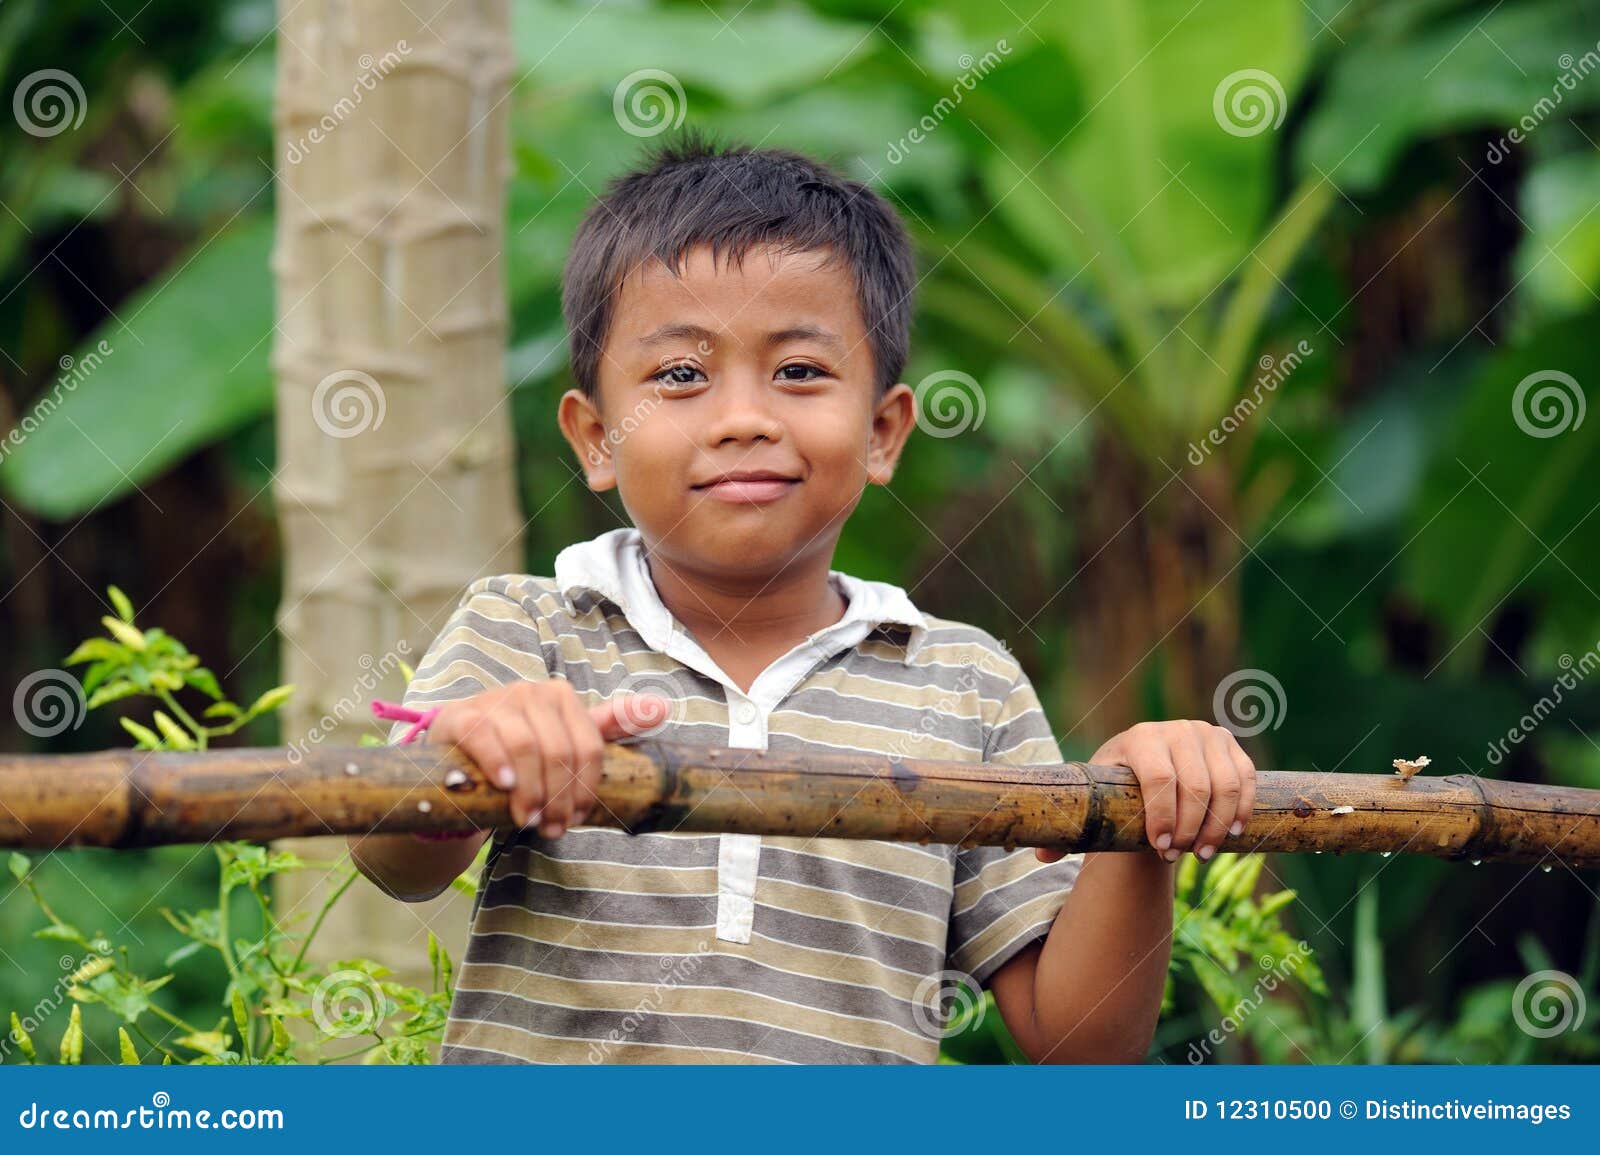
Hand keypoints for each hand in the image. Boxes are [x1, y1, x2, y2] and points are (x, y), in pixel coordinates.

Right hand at [426, 681, 667, 838]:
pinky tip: (506, 787)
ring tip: (528, 820)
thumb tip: (663, 708)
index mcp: (562, 697)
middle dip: (558, 797)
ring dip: (531, 791)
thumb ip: (610, 726)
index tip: (575, 819)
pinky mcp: (463, 716)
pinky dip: (500, 765)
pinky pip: (487, 738)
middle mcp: (531, 692)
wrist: (457, 754)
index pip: (589, 747)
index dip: (585, 789)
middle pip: (560, 751)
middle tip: (551, 829)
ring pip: (527, 747)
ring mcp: (496, 701)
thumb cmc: (520, 750)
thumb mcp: (565, 739)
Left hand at [1036, 720, 1254, 864]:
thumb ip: (1067, 829)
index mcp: (1138, 738)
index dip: (1164, 818)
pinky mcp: (1230, 745)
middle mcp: (1176, 729)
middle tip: (1180, 857)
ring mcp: (1206, 733)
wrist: (1144, 769)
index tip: (1161, 849)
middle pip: (1194, 785)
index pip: (1159, 778)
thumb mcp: (1093, 802)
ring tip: (1201, 852)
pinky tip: (1229, 833)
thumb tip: (1039, 857)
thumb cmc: (1116, 790)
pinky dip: (1241, 808)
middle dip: (1189, 828)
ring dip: (1215, 825)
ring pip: (1224, 785)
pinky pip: (1245, 779)